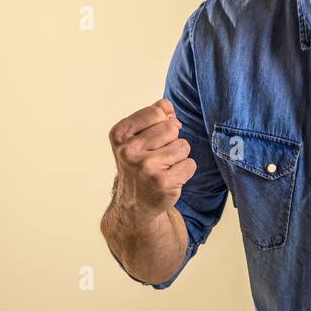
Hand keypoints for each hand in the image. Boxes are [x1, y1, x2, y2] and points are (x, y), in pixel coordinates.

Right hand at [107, 98, 196, 223]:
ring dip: (179, 157)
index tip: (152, 139)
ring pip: (183, 145)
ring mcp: (146, 167)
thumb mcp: (136, 137)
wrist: (134, 204)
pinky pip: (190, 164)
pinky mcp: (163, 182)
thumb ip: (152, 115)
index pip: (158, 112)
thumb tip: (168, 106)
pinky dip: (184, 171)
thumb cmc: (139, 164)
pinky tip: (170, 179)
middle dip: (171, 141)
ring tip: (163, 168)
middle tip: (158, 157)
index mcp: (120, 134)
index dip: (162, 123)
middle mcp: (129, 150)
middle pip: (172, 128)